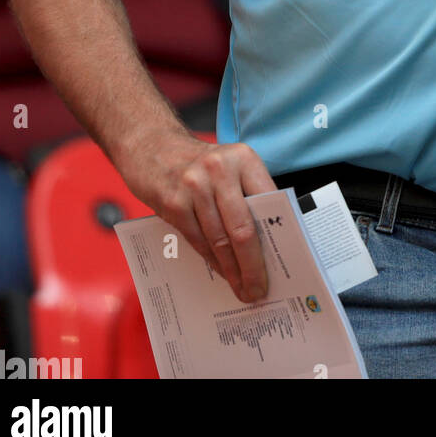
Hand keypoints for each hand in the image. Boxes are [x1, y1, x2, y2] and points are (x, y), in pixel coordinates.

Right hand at [119, 131, 277, 303]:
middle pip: (243, 228)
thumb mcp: (229, 166)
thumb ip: (248, 194)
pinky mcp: (173, 202)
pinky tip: (221, 272)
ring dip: (232, 270)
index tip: (283, 266)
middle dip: (253, 266)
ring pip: (219, 239)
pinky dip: (211, 260)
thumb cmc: (199, 163)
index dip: (276, 239)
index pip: (268, 204)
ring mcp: (194, 186)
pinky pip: (197, 240)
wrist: (152, 146)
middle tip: (259, 290)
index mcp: (244, 158)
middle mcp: (220, 169)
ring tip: (241, 288)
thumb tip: (269, 241)